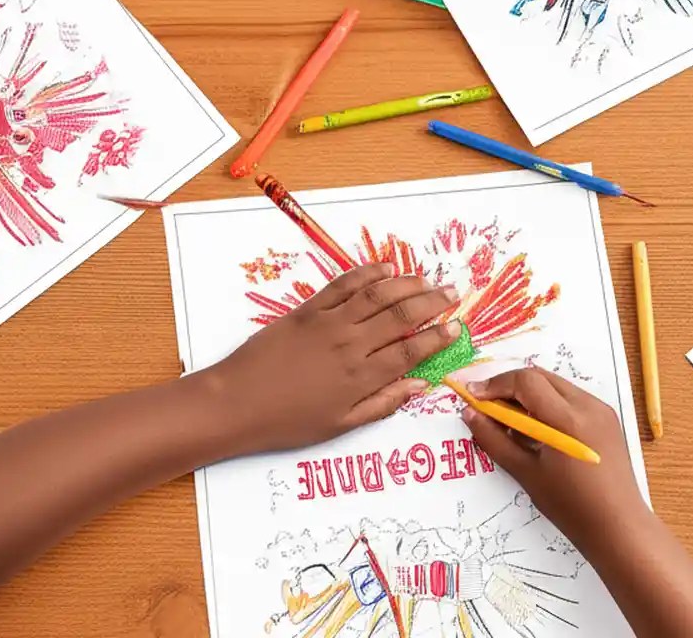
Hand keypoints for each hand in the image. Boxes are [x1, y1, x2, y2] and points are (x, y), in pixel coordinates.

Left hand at [202, 263, 460, 453]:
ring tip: (427, 278)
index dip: (438, 337)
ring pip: (377, 294)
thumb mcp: (340, 425)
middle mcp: (350, 344)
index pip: (411, 350)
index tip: (457, 327)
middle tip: (452, 292)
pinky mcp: (307, 310)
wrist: (235, 402)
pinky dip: (367, 273)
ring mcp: (328, 323)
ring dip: (407, 283)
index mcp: (361, 377)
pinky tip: (385, 268)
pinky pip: (344, 285)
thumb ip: (383, 403)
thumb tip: (419, 385)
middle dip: (432, 301)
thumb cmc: (288, 422)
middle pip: (400, 315)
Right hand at [462, 368, 647, 551]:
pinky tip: (538, 430)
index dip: (495, 384)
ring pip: (556, 385)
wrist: (619, 526)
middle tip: (487, 407)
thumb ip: (495, 440)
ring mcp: (601, 409)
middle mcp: (588, 405)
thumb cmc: (571, 507)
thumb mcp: (527, 473)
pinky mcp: (607, 418)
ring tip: (511, 422)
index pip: (526, 381)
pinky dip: (549, 404)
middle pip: (541, 377)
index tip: (473, 397)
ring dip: (530, 394)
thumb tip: (471, 415)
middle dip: (510, 386)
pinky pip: (572, 398)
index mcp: (568, 419)